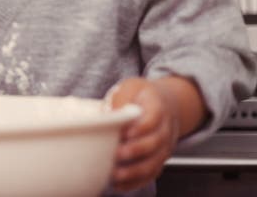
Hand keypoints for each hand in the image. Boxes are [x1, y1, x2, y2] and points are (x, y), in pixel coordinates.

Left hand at [107, 77, 179, 191]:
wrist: (164, 104)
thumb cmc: (141, 96)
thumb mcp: (131, 87)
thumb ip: (121, 98)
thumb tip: (107, 114)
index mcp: (158, 108)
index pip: (153, 119)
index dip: (140, 128)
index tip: (124, 133)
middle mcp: (165, 130)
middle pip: (155, 143)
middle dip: (135, 150)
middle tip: (116, 153)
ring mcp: (164, 147)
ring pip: (154, 162)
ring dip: (135, 171)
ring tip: (114, 174)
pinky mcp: (158, 160)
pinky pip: (151, 174)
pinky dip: (136, 182)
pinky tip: (118, 185)